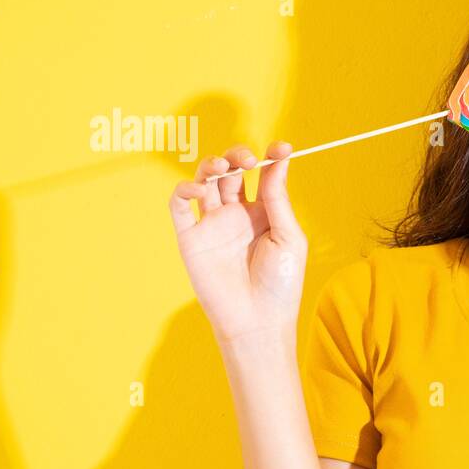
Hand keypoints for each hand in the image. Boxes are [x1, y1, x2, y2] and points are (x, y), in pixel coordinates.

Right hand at [168, 141, 306, 346]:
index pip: (264, 176)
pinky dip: (183, 190)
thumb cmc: (280, 284)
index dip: (272, 158)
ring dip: (212, 165)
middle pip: (232, 172)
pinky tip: (196, 188)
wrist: (257, 320)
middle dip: (238, 156)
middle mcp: (238, 215)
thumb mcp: (288, 237)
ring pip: (204, 181)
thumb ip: (278, 199)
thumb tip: (279, 161)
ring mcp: (213, 225)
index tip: (282, 148)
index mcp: (265, 214)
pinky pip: (179, 206)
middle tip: (248, 159)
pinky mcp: (191, 238)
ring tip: (224, 166)